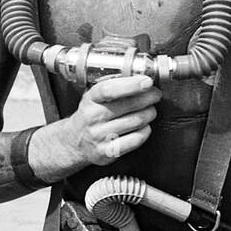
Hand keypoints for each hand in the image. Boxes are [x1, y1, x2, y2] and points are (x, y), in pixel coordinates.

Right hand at [29, 75, 160, 179]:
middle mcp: (92, 117)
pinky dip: (145, 131)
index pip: (109, 90)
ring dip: (150, 113)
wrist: (74, 141)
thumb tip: (143, 78)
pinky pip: (136, 139)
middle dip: (149, 98)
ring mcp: (99, 136)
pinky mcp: (106, 152)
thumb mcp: (95, 96)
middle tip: (155, 94)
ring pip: (136, 121)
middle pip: (129, 105)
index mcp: (90, 99)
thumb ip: (115, 86)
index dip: (131, 85)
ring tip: (150, 110)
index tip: (147, 81)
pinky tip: (143, 127)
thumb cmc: (92, 114)